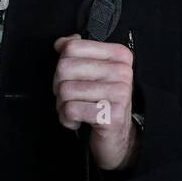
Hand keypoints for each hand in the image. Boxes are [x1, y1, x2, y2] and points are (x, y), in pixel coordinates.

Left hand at [52, 34, 137, 169]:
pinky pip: (71, 110)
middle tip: (70, 98)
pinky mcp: (112, 115)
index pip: (72, 47)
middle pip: (65, 68)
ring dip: (62, 105)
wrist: (118, 137)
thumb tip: (61, 43)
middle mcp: (122, 71)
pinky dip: (66, 119)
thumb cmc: (101, 102)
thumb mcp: (92, 72)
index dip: (62, 65)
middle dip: (59, 87)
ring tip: (75, 110)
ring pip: (65, 90)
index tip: (71, 78)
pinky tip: (77, 121)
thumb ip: (77, 53)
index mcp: (119, 55)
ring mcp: (120, 93)